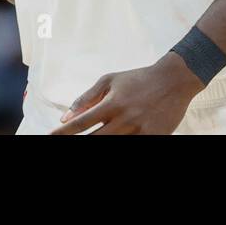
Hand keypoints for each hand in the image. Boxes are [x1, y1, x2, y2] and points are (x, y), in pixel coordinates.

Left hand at [51, 53, 203, 134]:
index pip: (82, 122)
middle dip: (77, 143)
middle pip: (95, 139)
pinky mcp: (154, 137)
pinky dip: (122, 144)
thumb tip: (65, 116)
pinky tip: (113, 139)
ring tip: (88, 141)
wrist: (174, 80)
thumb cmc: (138, 79)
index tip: (51, 135)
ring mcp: (140, 131)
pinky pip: (134, 146)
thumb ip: (87, 98)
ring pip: (113, 144)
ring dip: (97, 144)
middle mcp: (125, 119)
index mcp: (112, 104)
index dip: (64, 132)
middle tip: (63, 144)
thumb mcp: (109, 80)